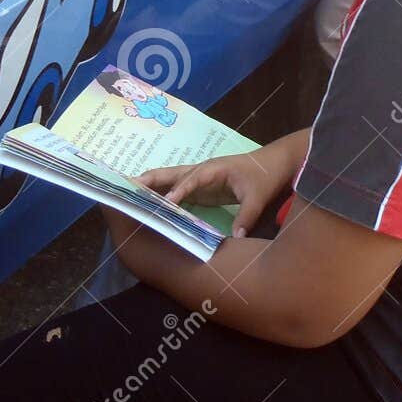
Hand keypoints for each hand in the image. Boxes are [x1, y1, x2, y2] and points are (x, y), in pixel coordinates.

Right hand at [136, 149, 291, 238]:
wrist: (275, 163)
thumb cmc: (265, 175)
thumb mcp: (258, 196)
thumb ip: (246, 216)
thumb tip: (236, 238)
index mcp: (213, 169)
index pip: (191, 179)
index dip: (178, 190)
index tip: (165, 203)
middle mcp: (202, 171)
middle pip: (171, 174)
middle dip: (149, 180)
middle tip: (126, 187)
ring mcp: (200, 179)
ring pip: (170, 181)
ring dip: (151, 187)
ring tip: (128, 195)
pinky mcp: (201, 188)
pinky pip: (177, 191)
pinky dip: (162, 197)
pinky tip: (150, 207)